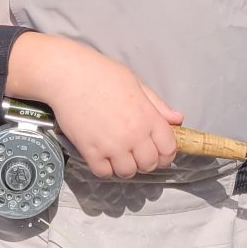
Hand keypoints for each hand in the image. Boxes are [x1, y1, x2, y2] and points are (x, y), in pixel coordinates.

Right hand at [12, 33, 180, 179]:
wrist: (69, 75)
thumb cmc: (102, 74)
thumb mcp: (136, 84)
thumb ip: (157, 105)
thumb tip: (177, 119)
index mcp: (148, 117)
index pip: (168, 149)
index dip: (166, 154)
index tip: (158, 152)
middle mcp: (133, 135)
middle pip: (149, 164)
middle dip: (146, 161)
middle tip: (137, 153)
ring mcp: (111, 145)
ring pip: (127, 172)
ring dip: (125, 166)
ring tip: (119, 154)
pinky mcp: (90, 151)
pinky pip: (104, 173)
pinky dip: (105, 168)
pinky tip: (103, 156)